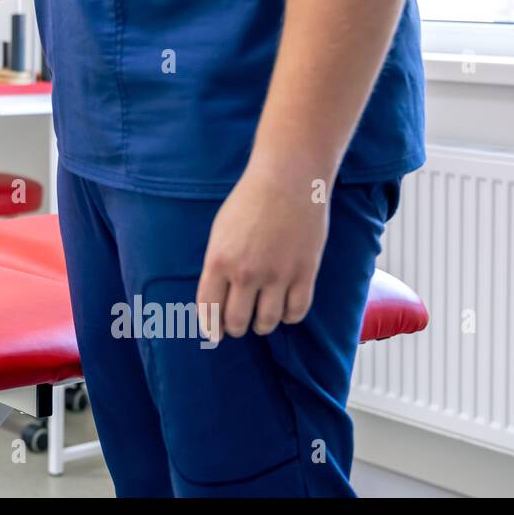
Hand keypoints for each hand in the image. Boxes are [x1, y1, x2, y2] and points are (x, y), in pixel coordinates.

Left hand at [196, 159, 330, 341]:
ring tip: (261, 320)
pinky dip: (289, 316)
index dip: (211, 327)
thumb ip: (218, 265)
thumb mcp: (220, 232)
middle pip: (237, 321)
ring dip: (262, 325)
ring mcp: (277, 275)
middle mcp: (245, 273)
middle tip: (238, 325)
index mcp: (218, 261)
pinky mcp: (304, 273)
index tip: (214, 335)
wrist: (287, 180)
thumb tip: (217, 296)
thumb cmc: (249, 201)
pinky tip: (284, 310)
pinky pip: (296, 311)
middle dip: (235, 328)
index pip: (209, 309)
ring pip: (267, 322)